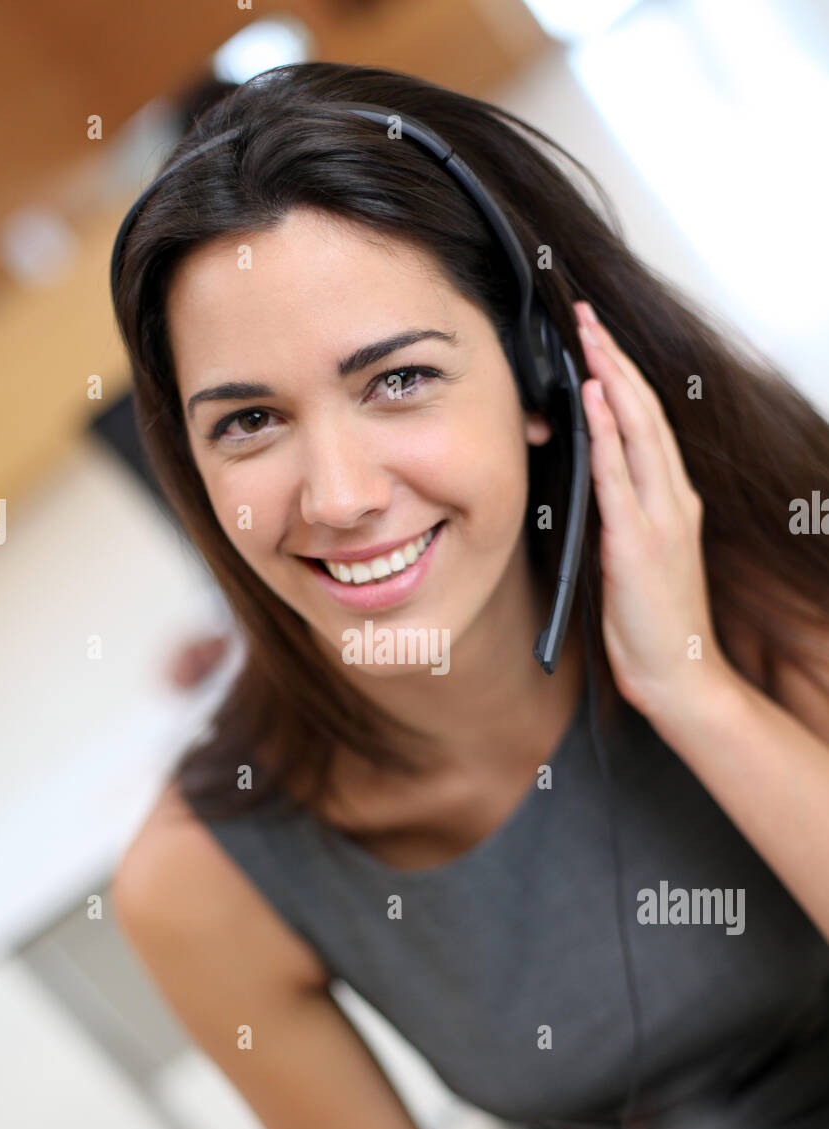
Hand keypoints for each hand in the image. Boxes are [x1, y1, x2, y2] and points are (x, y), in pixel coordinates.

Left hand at [573, 301, 732, 723]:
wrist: (679, 674)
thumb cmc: (654, 626)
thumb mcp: (633, 559)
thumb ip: (619, 518)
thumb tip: (592, 486)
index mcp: (672, 503)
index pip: (646, 424)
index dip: (621, 377)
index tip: (597, 340)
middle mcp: (672, 500)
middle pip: (644, 412)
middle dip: (614, 358)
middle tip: (588, 316)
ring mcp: (660, 519)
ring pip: (637, 431)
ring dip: (609, 377)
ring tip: (588, 335)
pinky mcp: (639, 543)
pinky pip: (619, 476)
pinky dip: (605, 432)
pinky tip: (591, 398)